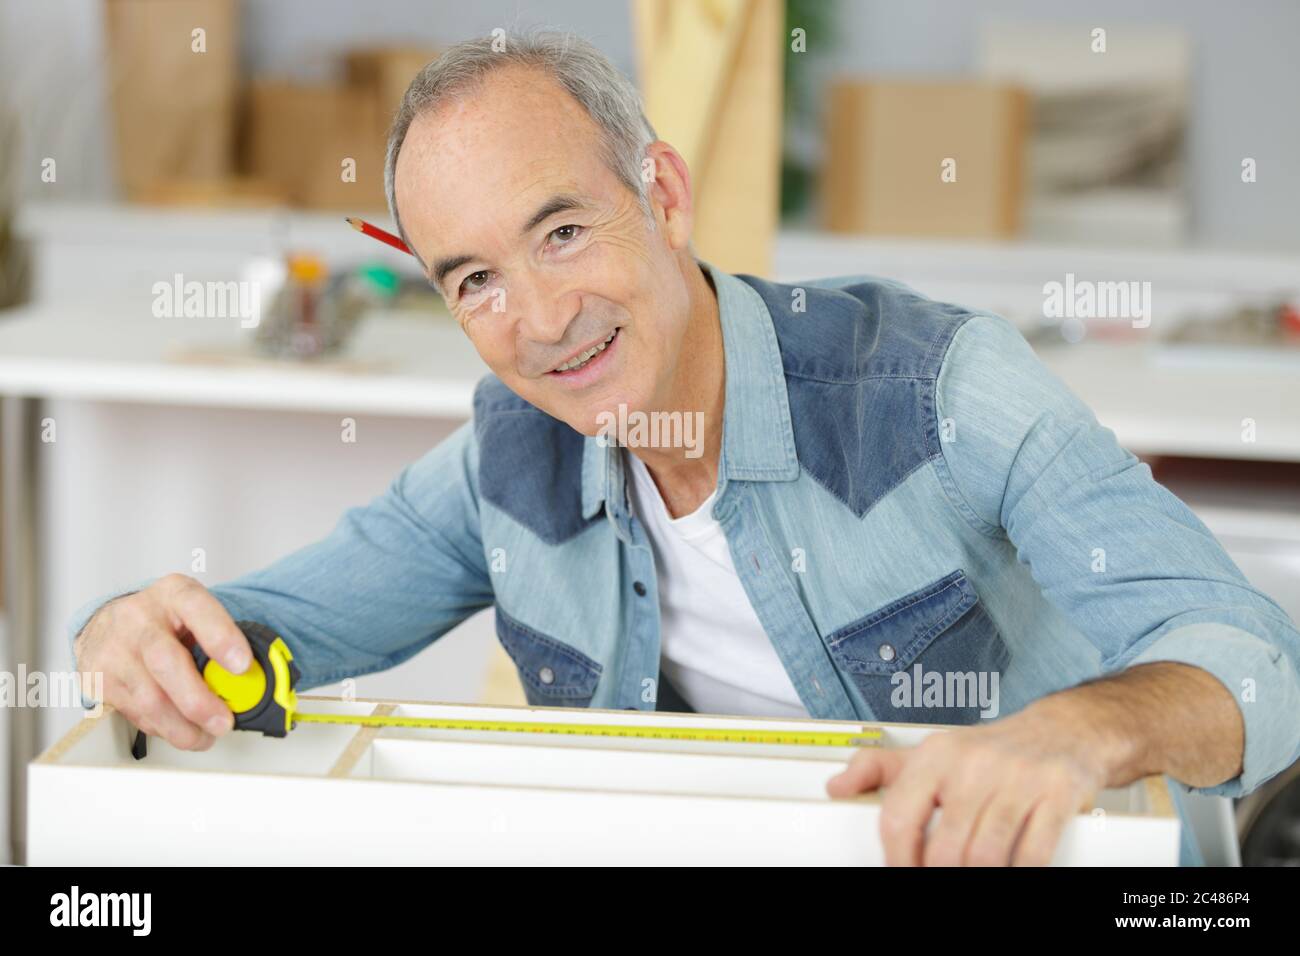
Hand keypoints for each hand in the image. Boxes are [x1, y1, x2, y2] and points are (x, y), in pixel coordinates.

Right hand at [73, 574, 250, 750]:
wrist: (108, 624)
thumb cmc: (162, 620)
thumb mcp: (192, 613)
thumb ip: (218, 638)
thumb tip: (252, 679)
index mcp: (173, 594)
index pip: (196, 606)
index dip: (220, 636)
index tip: (242, 665)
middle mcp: (139, 618)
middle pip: (166, 661)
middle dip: (198, 700)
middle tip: (223, 722)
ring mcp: (115, 649)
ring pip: (148, 698)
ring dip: (182, 727)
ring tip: (205, 736)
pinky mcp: (99, 680)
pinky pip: (135, 713)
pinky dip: (162, 728)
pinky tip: (179, 729)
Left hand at [825, 702, 1112, 865]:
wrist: (1064, 730)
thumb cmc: (991, 750)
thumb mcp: (932, 752)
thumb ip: (879, 769)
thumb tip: (836, 787)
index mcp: (937, 755)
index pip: (899, 817)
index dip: (897, 860)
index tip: (902, 873)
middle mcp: (975, 765)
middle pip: (944, 849)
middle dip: (940, 876)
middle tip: (940, 880)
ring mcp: (1018, 780)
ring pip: (986, 857)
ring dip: (978, 877)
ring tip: (974, 877)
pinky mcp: (1057, 796)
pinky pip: (1032, 855)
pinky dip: (1019, 873)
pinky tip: (1009, 872)